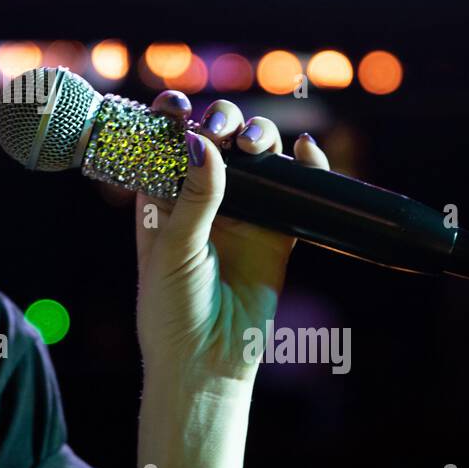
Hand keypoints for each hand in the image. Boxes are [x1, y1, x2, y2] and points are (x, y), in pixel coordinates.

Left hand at [134, 92, 331, 383]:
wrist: (207, 362)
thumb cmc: (172, 309)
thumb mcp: (173, 250)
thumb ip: (192, 198)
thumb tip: (203, 143)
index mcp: (161, 196)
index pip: (166, 141)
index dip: (172, 116)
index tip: (178, 105)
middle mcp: (201, 197)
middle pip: (217, 139)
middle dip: (222, 122)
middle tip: (223, 132)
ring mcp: (243, 212)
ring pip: (258, 157)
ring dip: (260, 137)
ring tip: (256, 145)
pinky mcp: (278, 232)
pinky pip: (296, 190)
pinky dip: (305, 166)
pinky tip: (306, 152)